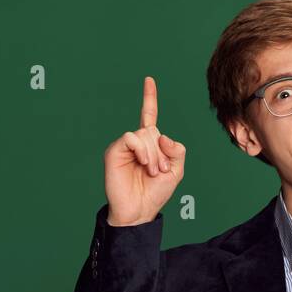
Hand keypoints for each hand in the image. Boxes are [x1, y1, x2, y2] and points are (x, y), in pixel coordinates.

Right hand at [102, 75, 185, 226]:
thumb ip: (177, 150)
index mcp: (150, 144)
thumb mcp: (176, 171)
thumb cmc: (155, 193)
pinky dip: (142, 150)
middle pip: (153, 130)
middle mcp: (135, 142)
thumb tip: (161, 134)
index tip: (149, 80)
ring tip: (151, 172)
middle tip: (158, 171)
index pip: (149, 116)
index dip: (149, 98)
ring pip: (144, 134)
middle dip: (162, 152)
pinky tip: (143, 164)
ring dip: (154, 155)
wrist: (139, 211)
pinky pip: (131, 137)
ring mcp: (124, 146)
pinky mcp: (114, 151)